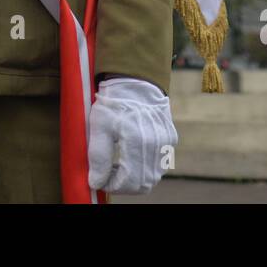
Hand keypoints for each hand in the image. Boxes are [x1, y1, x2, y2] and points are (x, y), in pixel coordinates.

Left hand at [87, 77, 177, 194]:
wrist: (136, 81)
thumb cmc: (114, 102)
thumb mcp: (99, 126)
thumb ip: (98, 157)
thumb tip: (96, 183)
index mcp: (137, 141)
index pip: (128, 182)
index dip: (112, 186)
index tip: (100, 180)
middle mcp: (156, 145)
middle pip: (142, 184)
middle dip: (123, 185)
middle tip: (108, 174)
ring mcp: (166, 143)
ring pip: (153, 177)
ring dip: (135, 179)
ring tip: (118, 165)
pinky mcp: (170, 139)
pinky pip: (159, 165)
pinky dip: (144, 168)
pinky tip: (130, 156)